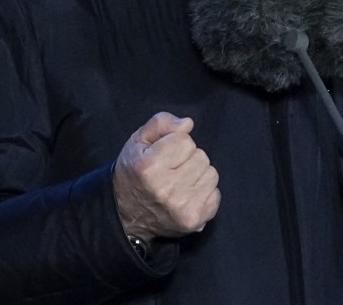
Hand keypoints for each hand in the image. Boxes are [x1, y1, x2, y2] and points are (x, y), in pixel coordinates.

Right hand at [113, 112, 220, 241]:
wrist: (126, 215)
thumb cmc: (134, 173)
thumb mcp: (138, 141)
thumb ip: (161, 124)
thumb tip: (188, 124)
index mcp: (149, 167)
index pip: (185, 140)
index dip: (175, 144)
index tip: (164, 155)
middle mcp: (166, 189)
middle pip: (201, 157)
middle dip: (189, 159)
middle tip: (172, 170)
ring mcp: (182, 207)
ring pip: (211, 174)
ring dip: (198, 175)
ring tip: (180, 182)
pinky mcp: (194, 220)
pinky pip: (216, 194)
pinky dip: (204, 193)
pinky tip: (187, 196)